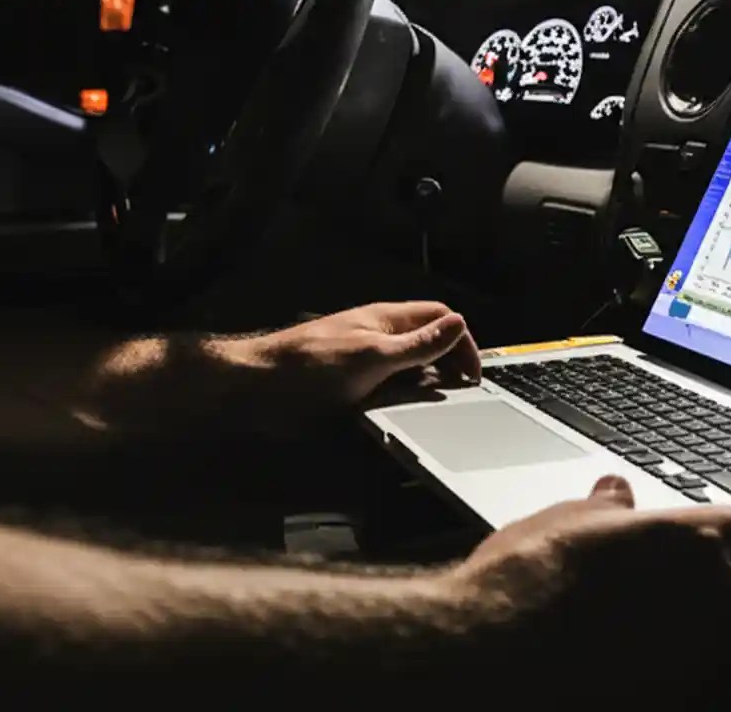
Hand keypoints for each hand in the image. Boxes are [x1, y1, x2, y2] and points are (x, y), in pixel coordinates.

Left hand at [232, 302, 481, 406]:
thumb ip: (418, 344)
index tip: (472, 377)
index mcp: (387, 319)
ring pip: (411, 366)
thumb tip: (459, 323)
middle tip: (461, 395)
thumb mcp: (374, 356)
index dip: (462, 342)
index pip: (440, 318)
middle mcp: (379, 336)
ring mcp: (365, 358)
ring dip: (428, 384)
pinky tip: (404, 413)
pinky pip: (390, 386)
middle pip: (429, 342)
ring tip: (437, 408)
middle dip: (450, 364)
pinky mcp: (351, 382)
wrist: (258, 387)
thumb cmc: (313, 366)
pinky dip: (404, 398)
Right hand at [456, 476, 730, 694]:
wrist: (499, 658)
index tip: (711, 550)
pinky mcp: (685, 701)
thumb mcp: (564, 526)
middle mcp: (715, 601)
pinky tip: (653, 670)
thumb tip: (617, 495)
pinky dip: (697, 677)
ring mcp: (708, 661)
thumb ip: (604, 512)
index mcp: (688, 542)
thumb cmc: (526, 582)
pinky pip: (714, 687)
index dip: (730, 540)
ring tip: (690, 640)